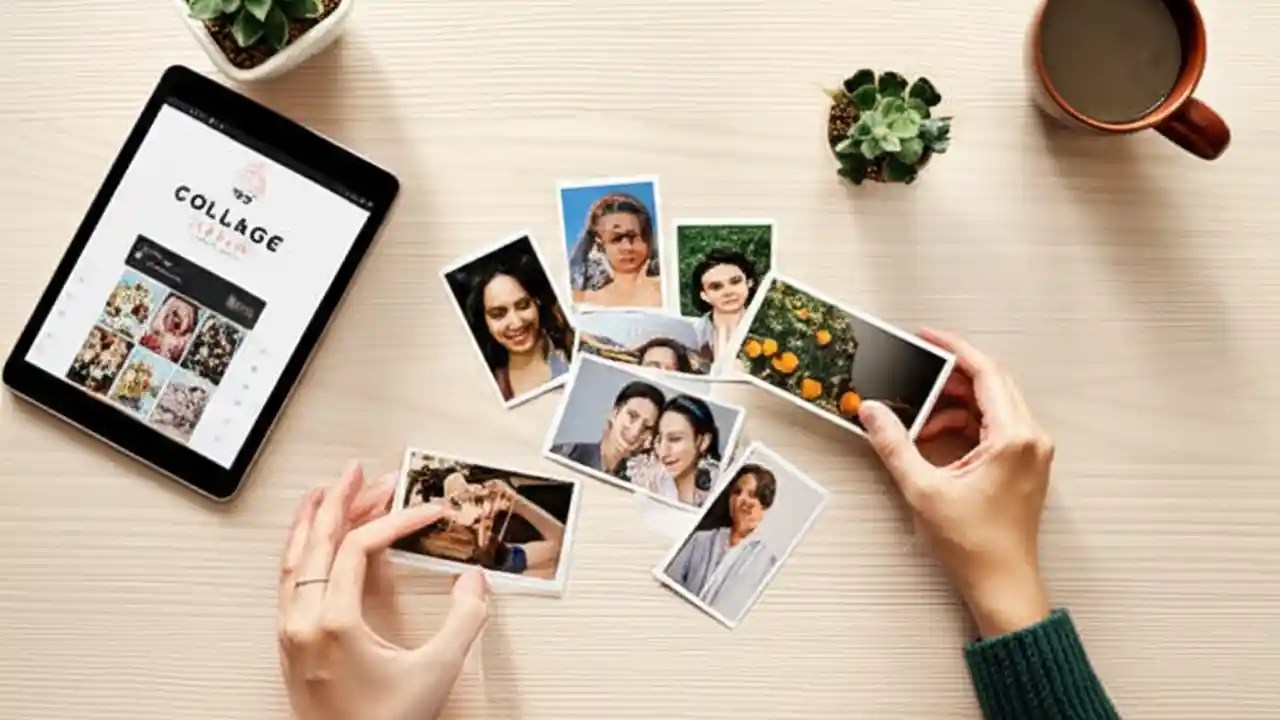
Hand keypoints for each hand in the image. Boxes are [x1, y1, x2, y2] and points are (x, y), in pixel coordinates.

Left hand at [279, 462, 489, 719]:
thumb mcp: (436, 672)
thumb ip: (464, 621)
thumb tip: (475, 581)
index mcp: (333, 623)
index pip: (359, 548)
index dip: (395, 521)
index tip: (426, 512)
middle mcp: (303, 621)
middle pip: (318, 541)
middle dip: (343, 501)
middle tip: (363, 473)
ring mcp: (291, 632)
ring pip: (294, 558)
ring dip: (313, 519)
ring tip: (327, 490)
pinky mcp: (290, 644)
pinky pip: (287, 580)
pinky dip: (299, 548)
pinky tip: (310, 541)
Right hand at [858, 329, 1054, 637]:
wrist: (1003, 584)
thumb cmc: (976, 546)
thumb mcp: (923, 489)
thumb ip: (894, 444)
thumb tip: (872, 412)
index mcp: (1013, 437)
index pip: (985, 373)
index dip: (953, 349)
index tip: (928, 337)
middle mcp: (1030, 438)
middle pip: (991, 384)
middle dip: (950, 376)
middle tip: (917, 369)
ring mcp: (1030, 452)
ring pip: (991, 405)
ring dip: (954, 404)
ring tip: (918, 415)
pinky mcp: (1023, 464)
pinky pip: (994, 426)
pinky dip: (963, 424)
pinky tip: (933, 437)